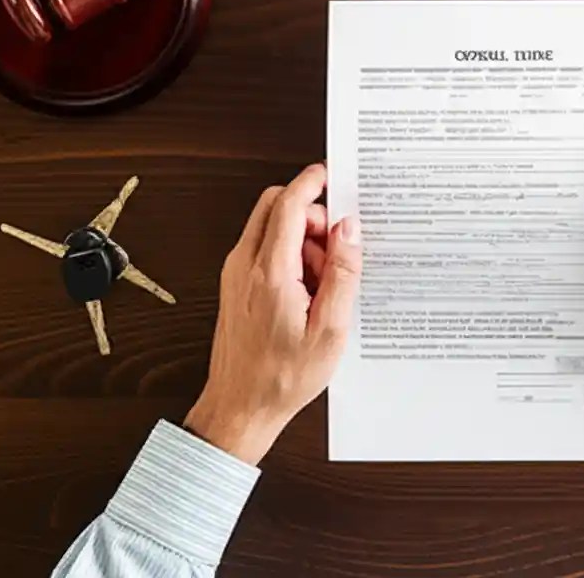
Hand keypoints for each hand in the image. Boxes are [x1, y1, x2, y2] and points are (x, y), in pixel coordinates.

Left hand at [185, 164, 361, 463]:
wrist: (240, 407)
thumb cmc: (283, 377)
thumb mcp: (330, 330)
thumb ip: (342, 274)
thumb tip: (349, 231)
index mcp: (270, 273)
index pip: (287, 205)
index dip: (310, 183)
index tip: (329, 175)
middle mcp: (245, 266)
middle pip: (274, 207)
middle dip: (309, 213)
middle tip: (334, 248)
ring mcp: (235, 274)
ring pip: (269, 228)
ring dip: (300, 239)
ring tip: (322, 284)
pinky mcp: (234, 286)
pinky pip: (263, 251)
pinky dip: (288, 256)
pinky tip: (308, 292)